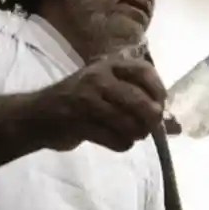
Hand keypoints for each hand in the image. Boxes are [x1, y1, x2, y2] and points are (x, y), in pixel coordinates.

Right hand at [24, 58, 166, 151]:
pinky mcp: (79, 122)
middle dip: (150, 120)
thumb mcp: (105, 86)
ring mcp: (87, 100)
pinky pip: (115, 139)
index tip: (160, 105)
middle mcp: (98, 78)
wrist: (37, 116)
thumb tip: (171, 120)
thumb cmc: (79, 100)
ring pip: (129, 124)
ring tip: (131, 135)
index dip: (158, 91)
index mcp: (108, 65)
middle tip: (147, 128)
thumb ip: (135, 95)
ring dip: (136, 134)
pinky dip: (122, 144)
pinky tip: (117, 141)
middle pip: (140, 103)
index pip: (144, 72)